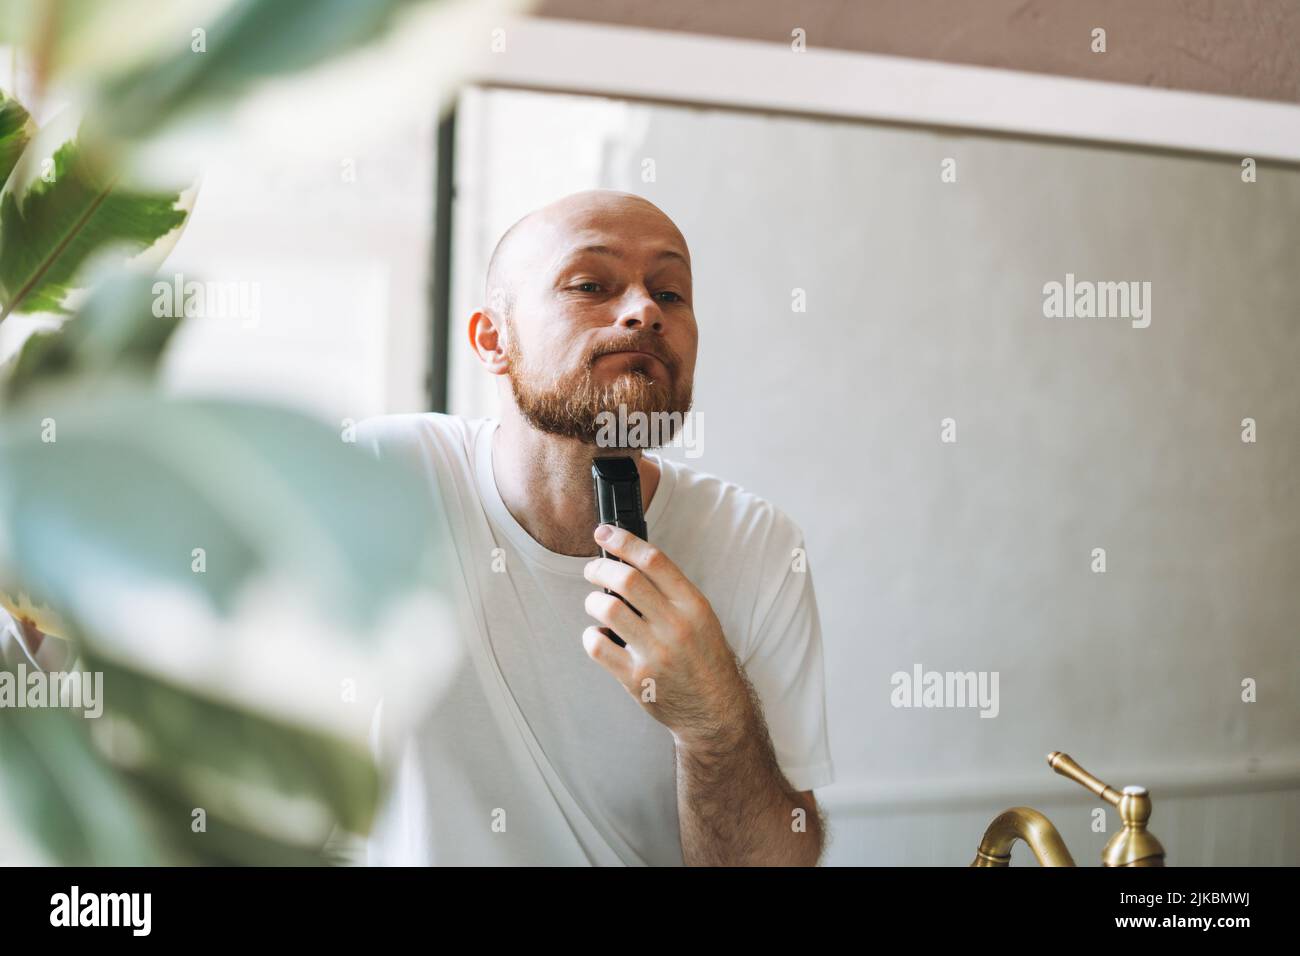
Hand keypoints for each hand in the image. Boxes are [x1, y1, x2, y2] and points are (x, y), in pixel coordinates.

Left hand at [582, 523, 748, 743]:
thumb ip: (669, 591)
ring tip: (596, 605)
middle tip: (592, 570)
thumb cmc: (704, 657)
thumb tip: (627, 561)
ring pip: (607, 609)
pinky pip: (597, 645)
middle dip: (599, 568)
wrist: (715, 709)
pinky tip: (599, 636)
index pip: (653, 560)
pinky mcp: (635, 678)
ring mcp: (655, 652)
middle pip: (625, 580)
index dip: (623, 540)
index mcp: (692, 604)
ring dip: (593, 601)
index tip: (604, 533)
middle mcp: (675, 625)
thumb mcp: (700, 616)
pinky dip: (591, 635)